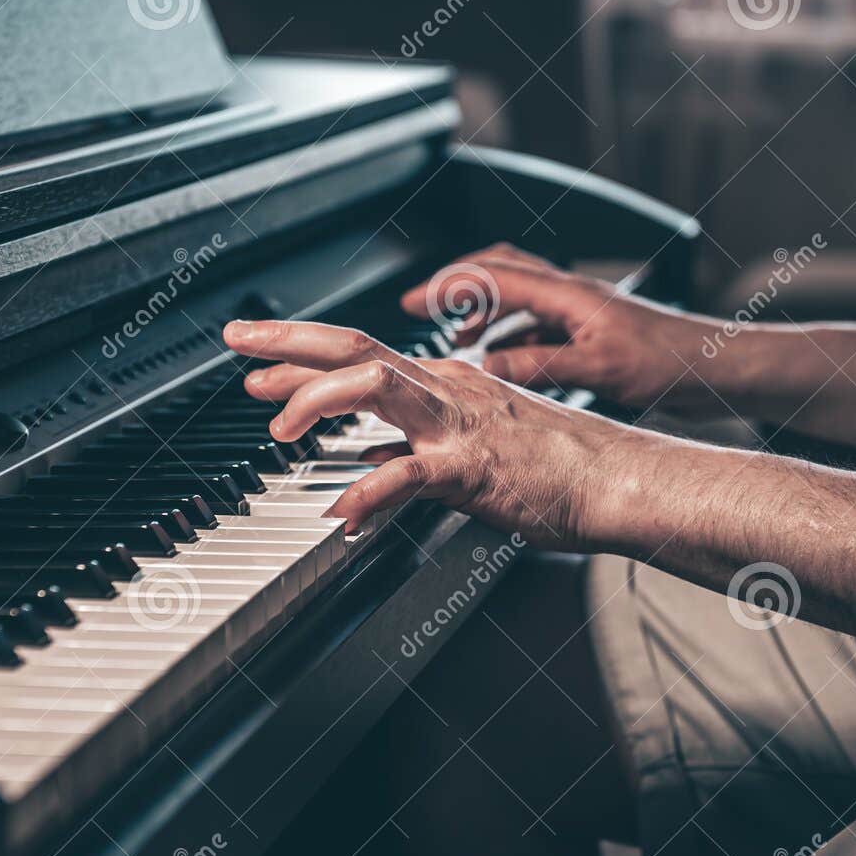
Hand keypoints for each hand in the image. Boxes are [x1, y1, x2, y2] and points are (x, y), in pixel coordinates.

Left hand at [222, 319, 649, 544]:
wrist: (618, 478)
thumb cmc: (556, 466)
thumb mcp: (469, 446)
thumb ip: (413, 448)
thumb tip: (365, 457)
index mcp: (444, 382)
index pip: (359, 351)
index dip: (300, 351)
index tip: (257, 359)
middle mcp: (445, 389)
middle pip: (354, 347)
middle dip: (288, 343)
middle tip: (238, 345)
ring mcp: (458, 424)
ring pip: (374, 385)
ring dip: (316, 400)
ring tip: (279, 430)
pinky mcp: (473, 467)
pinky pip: (409, 474)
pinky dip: (368, 492)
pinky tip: (339, 513)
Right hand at [400, 243, 721, 407]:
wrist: (717, 369)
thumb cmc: (672, 361)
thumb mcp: (599, 368)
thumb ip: (539, 365)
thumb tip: (487, 368)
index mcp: (569, 294)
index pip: (493, 277)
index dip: (447, 286)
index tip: (412, 300)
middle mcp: (572, 295)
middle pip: (501, 273)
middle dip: (459, 287)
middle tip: (426, 307)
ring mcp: (581, 313)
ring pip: (518, 300)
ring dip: (484, 315)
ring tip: (460, 342)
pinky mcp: (591, 334)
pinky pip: (537, 327)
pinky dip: (511, 340)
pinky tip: (505, 363)